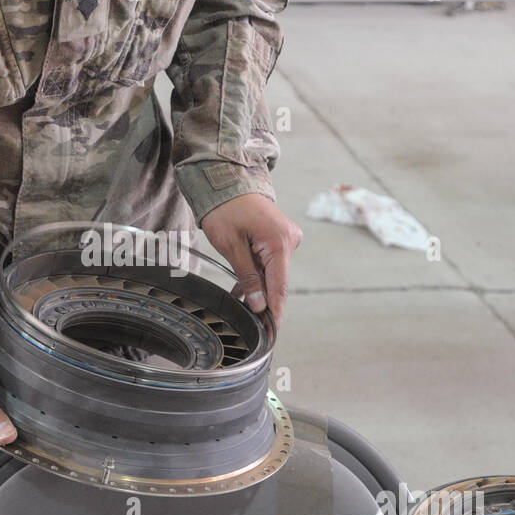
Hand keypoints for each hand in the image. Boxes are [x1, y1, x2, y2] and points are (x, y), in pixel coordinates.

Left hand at [201, 193, 301, 328]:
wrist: (226, 181)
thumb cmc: (226, 209)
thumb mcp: (231, 246)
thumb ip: (247, 277)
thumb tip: (258, 304)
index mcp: (280, 243)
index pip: (279, 288)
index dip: (275, 313)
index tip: (272, 334)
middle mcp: (289, 241)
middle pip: (276, 282)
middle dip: (263, 302)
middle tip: (252, 326)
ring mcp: (286, 239)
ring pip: (272, 274)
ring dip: (256, 288)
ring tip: (239, 305)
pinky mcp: (279, 238)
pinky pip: (269, 264)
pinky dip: (256, 276)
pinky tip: (241, 291)